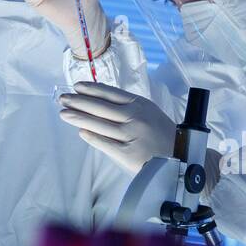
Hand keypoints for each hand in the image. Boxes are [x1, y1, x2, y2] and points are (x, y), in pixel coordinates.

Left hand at [57, 81, 175, 172]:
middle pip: (100, 107)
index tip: (77, 86)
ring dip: (78, 117)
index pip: (110, 93)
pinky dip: (92, 137)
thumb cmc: (165, 137)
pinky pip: (105, 143)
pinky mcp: (127, 153)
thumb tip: (101, 105)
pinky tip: (81, 132)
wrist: (182, 158)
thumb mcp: (151, 114)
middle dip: (78, 101)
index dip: (92, 89)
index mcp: (140, 104)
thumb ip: (129, 108)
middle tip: (63, 98)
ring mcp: (130, 135)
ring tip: (65, 113)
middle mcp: (134, 117)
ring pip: (99, 124)